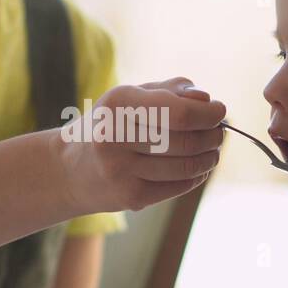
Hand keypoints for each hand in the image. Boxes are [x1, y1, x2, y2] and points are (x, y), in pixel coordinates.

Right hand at [54, 77, 225, 214]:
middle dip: (212, 136)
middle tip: (218, 134)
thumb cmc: (110, 125)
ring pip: (186, 166)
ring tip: (212, 151)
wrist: (68, 170)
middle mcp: (115, 137)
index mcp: (118, 104)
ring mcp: (121, 171)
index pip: (178, 112)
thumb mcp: (130, 97)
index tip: (220, 111)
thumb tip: (206, 98)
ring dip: (209, 158)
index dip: (208, 113)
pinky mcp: (129, 196)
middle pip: (186, 141)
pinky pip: (178, 186)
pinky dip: (197, 176)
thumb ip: (170, 91)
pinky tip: (199, 167)